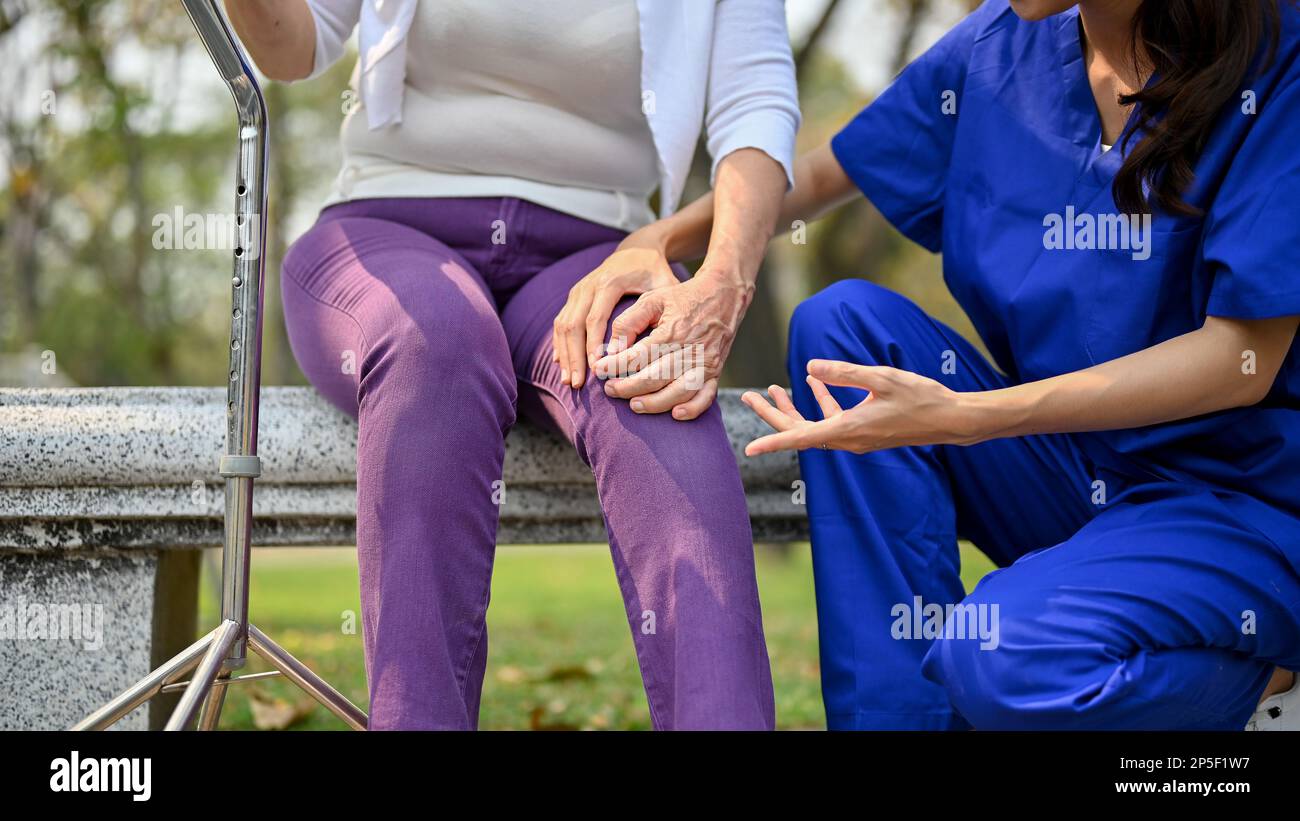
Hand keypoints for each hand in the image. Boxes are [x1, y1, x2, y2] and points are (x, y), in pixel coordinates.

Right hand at [551, 236, 679, 389]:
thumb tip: (660, 339)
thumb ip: (661, 307)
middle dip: (574, 357)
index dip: (592, 347)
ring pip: (562, 325)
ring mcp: (577, 290)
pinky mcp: (573, 296)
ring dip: (564, 355)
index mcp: (609, 283)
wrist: (636, 249)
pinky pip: (561, 322)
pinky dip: (559, 344)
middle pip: (573, 325)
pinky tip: (561, 364)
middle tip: (576, 384)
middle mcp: (588, 286)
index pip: (595, 319)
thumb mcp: (663, 283)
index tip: (595, 371)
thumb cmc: (654, 270)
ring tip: (567, 381)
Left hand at [593, 268, 753, 420]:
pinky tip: (675, 414)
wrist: (723, 296)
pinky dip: (692, 409)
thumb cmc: (683, 297)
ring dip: (655, 403)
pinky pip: (706, 397)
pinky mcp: (715, 372)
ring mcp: (705, 364)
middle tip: (609, 390)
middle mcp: (689, 351)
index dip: (615, 366)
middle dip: (628, 388)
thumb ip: (629, 322)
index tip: (599, 369)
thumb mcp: (653, 299)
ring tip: (634, 405)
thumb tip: (612, 349)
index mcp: (671, 332)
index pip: (637, 356)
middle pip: (655, 378)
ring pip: (678, 392)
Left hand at [742, 359, 987, 455]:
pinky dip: (820, 403)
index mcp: (849, 430)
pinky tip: (813, 382)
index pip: (801, 438)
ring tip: (772, 389)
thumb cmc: (920, 397)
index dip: (773, 442)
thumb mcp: (880, 377)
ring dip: (794, 408)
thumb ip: (844, 372)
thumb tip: (810, 366)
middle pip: (800, 431)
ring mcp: (857, 438)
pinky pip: (832, 421)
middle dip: (772, 415)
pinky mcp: (865, 431)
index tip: (749, 450)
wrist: (951, 419)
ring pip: (814, 426)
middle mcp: (848, 440)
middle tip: (746, 398)